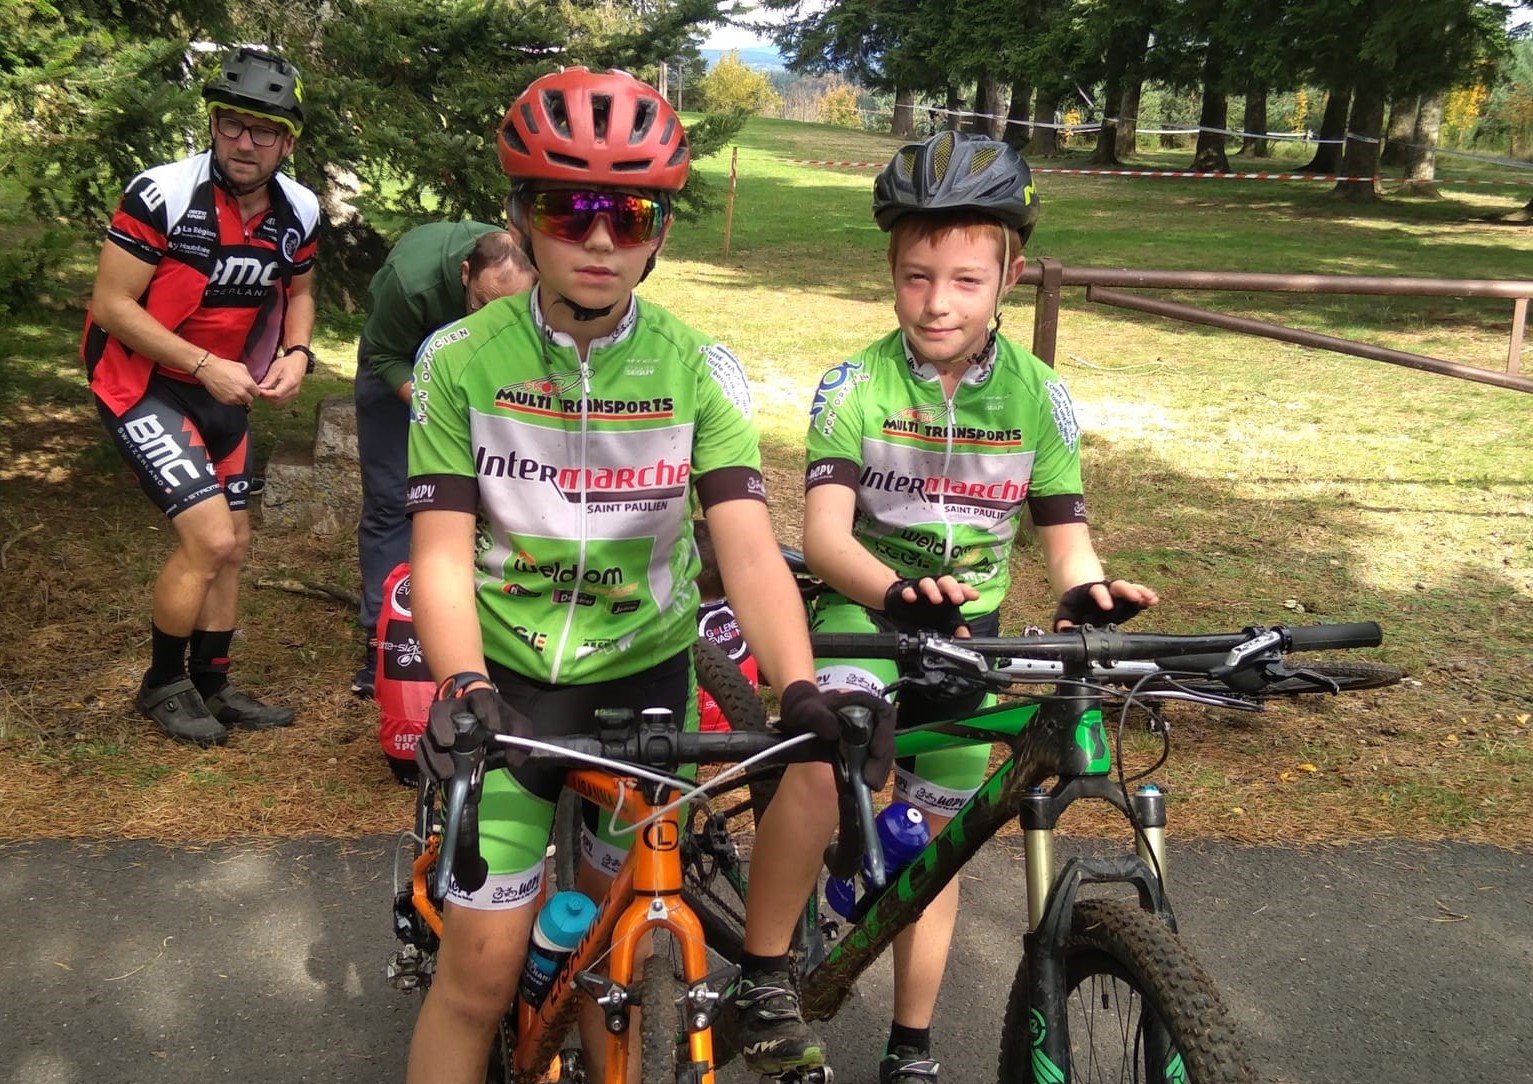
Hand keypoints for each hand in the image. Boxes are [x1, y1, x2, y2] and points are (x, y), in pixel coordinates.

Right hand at [196, 354, 261, 406]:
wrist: (209, 369)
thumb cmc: (225, 366)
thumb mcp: (242, 368)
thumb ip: (250, 378)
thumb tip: (253, 384)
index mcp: (248, 384)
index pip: (257, 393)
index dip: (253, 390)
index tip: (250, 388)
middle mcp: (241, 393)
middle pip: (250, 399)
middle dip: (247, 394)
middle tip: (242, 389)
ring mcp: (233, 398)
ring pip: (241, 402)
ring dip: (240, 398)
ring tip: (234, 389)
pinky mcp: (225, 401)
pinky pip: (233, 403)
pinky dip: (232, 399)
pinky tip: (228, 391)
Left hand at [257, 349, 307, 404]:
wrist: (299, 363)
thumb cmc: (287, 363)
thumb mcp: (276, 368)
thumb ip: (269, 379)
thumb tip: (260, 388)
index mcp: (290, 382)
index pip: (277, 394)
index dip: (266, 394)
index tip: (258, 390)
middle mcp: (293, 391)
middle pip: (277, 400)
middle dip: (266, 397)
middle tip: (258, 390)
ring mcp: (294, 395)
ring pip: (278, 403)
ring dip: (269, 400)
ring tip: (262, 392)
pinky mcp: (292, 396)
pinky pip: (281, 402)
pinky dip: (273, 400)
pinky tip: (269, 393)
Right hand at [415, 685, 533, 782]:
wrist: (478, 712)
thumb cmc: (496, 717)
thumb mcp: (514, 724)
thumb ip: (520, 738)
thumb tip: (514, 760)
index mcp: (479, 700)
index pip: (482, 701)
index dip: (486, 712)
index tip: (493, 728)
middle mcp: (454, 708)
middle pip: (440, 711)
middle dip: (442, 727)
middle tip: (448, 744)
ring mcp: (439, 722)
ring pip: (428, 733)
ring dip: (434, 754)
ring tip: (446, 773)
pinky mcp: (430, 738)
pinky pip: (421, 749)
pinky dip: (426, 764)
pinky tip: (435, 777)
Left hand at [778, 680, 896, 788]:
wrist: (797, 720)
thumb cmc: (806, 709)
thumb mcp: (807, 710)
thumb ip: (818, 717)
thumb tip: (834, 732)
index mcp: (863, 703)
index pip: (885, 714)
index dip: (885, 733)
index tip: (876, 751)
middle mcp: (871, 719)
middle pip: (886, 739)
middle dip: (881, 761)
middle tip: (872, 781)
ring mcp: (869, 736)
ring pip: (882, 754)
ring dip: (878, 771)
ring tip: (870, 785)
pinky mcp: (863, 752)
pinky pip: (872, 763)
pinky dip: (870, 774)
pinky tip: (863, 786)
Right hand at [882, 576, 975, 633]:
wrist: (904, 609)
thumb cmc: (928, 612)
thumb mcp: (945, 622)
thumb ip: (956, 629)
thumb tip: (965, 637)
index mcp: (948, 594)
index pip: (960, 588)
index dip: (967, 591)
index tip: (974, 596)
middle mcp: (936, 588)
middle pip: (946, 582)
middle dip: (953, 588)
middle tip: (957, 599)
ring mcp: (920, 589)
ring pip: (928, 583)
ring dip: (933, 590)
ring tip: (936, 600)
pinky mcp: (905, 591)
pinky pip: (907, 589)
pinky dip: (909, 592)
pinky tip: (911, 598)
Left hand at [1053, 579, 1159, 630]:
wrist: (1081, 594)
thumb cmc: (1076, 604)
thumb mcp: (1066, 610)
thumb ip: (1064, 620)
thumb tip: (1063, 629)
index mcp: (1091, 592)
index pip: (1097, 591)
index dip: (1102, 597)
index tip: (1107, 606)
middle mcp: (1107, 590)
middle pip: (1118, 586)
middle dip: (1127, 591)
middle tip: (1135, 597)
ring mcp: (1118, 594)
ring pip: (1131, 589)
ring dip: (1141, 593)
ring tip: (1151, 599)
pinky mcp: (1127, 598)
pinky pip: (1138, 595)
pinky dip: (1146, 597)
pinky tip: (1153, 601)